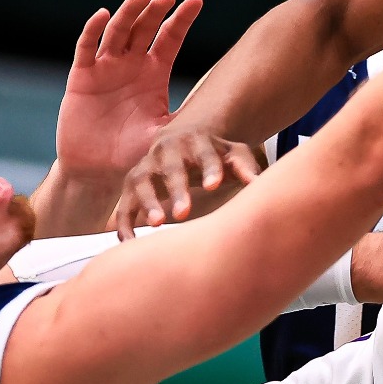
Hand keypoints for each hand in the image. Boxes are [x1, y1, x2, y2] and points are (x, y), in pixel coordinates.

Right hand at [56, 0, 202, 179]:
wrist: (97, 173)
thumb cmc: (133, 153)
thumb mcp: (166, 132)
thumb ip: (186, 117)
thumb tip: (222, 111)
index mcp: (155, 74)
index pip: (170, 38)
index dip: (181, 19)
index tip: (197, 0)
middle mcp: (131, 65)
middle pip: (144, 29)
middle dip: (156, 11)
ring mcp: (105, 68)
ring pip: (117, 31)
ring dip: (128, 13)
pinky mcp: (82, 78)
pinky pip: (86, 48)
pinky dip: (93, 30)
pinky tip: (102, 14)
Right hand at [113, 117, 262, 237]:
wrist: (181, 140)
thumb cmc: (212, 153)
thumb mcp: (232, 153)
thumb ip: (244, 166)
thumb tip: (258, 183)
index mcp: (195, 142)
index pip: (204, 154)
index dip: (209, 168)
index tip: (214, 185)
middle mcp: (167, 151)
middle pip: (171, 169)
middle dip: (176, 190)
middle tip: (183, 213)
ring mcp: (146, 168)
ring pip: (142, 184)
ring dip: (147, 203)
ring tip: (157, 223)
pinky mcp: (131, 187)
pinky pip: (124, 205)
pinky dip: (124, 223)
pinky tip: (129, 242)